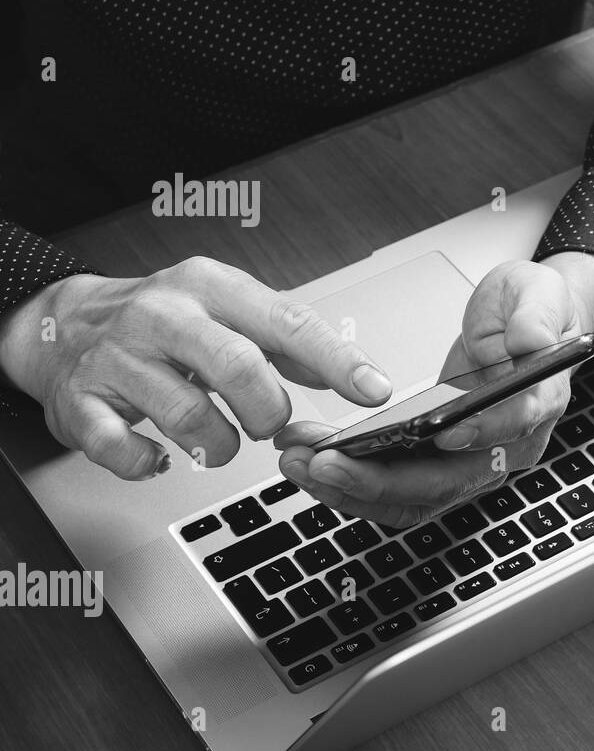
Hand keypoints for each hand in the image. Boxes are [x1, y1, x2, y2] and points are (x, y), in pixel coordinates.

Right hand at [0, 257, 392, 479]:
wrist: (63, 323)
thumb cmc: (164, 321)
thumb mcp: (229, 311)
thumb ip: (289, 342)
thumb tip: (357, 373)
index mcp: (211, 288)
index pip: (288, 322)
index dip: (337, 361)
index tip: (374, 390)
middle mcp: (164, 315)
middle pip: (240, 368)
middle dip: (268, 411)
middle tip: (269, 424)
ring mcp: (119, 357)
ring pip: (189, 415)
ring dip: (218, 445)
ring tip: (218, 441)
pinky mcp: (81, 401)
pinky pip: (123, 448)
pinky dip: (149, 463)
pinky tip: (161, 456)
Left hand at [273, 259, 592, 527]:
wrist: (524, 325)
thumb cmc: (533, 312)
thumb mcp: (539, 292)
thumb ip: (536, 313)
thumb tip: (532, 338)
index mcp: (536, 404)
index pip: (510, 428)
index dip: (477, 434)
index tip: (438, 430)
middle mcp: (504, 446)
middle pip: (446, 483)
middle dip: (380, 480)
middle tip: (326, 461)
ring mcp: (470, 461)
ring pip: (413, 499)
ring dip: (353, 491)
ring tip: (302, 462)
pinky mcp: (439, 463)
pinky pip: (396, 491)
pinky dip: (353, 484)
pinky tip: (314, 461)